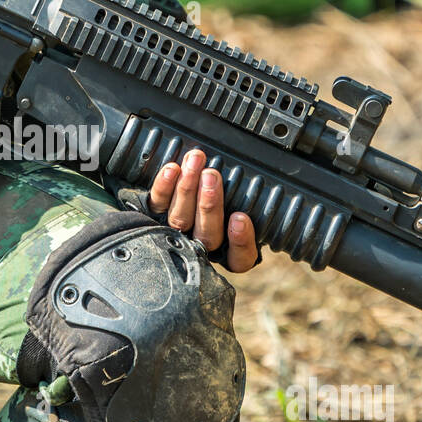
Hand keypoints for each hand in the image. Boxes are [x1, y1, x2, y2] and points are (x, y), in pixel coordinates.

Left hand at [148, 149, 258, 272]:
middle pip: (207, 234)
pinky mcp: (152, 218)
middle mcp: (201, 247)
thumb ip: (246, 197)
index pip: (239, 259)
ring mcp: (175, 234)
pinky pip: (157, 206)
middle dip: (209, 204)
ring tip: (195, 163)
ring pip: (181, 218)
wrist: (174, 199)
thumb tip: (270, 173)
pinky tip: (172, 170)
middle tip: (211, 175)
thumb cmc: (224, 197)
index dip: (240, 241)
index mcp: (228, 251)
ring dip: (187, 188)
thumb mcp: (241, 202)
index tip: (240, 217)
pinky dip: (164, 187)